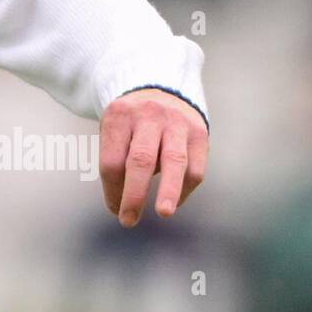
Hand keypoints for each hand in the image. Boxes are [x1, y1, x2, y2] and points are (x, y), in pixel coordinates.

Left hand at [99, 88, 207, 226]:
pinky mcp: (199, 132)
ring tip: (164, 213)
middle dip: (134, 194)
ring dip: (169, 191)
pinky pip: (195, 167)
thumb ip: (116, 161)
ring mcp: (176, 122)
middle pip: (140, 159)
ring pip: (174, 161)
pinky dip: (185, 188)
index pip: (112, 160)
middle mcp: (148, 115)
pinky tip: (176, 201)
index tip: (114, 209)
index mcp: (119, 116)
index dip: (112, 190)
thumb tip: (120, 204)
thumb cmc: (131, 123)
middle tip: (128, 220)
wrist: (160, 91)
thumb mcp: (114, 131)